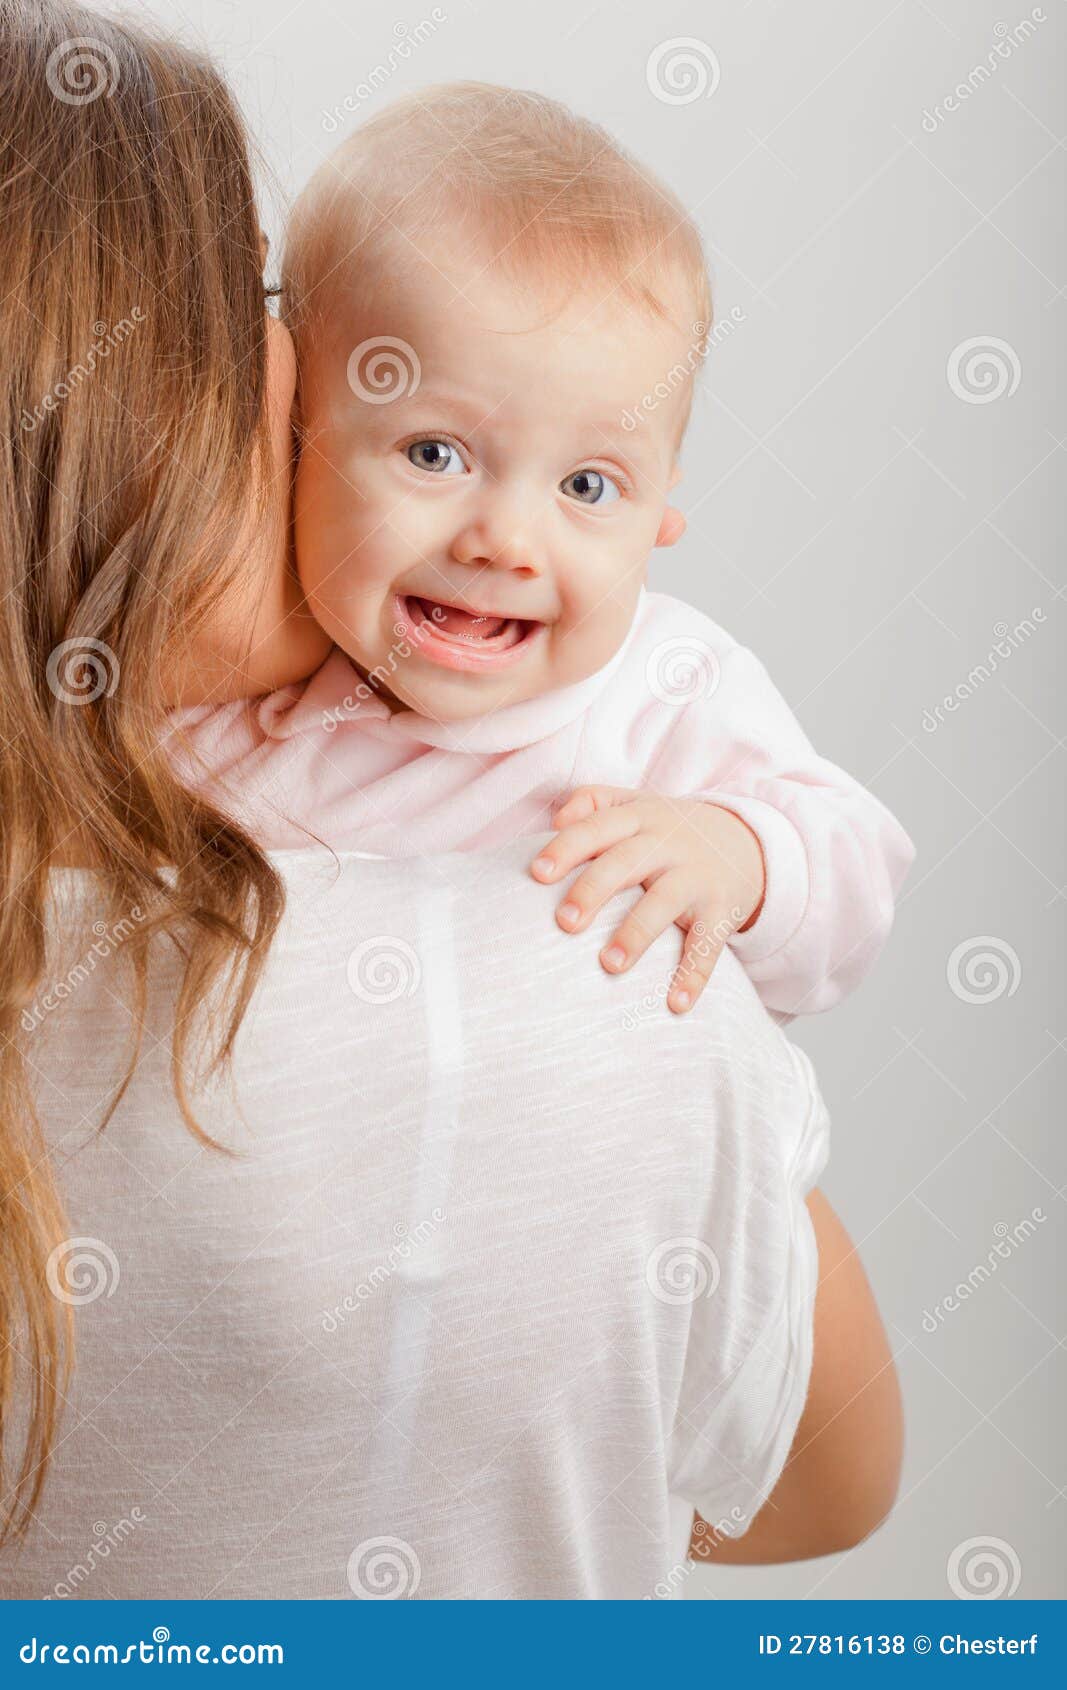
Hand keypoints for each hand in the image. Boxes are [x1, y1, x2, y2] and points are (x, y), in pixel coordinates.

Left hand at [529, 786, 764, 1013]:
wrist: (745, 841)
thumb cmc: (668, 829)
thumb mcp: (635, 804)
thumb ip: (592, 801)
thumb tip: (556, 820)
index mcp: (639, 817)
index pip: (598, 826)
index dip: (567, 848)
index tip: (537, 873)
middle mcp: (667, 843)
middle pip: (626, 862)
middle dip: (593, 890)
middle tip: (565, 923)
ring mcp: (696, 876)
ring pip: (664, 902)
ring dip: (637, 933)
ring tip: (609, 965)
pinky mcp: (722, 909)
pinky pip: (708, 943)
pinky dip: (694, 974)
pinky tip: (675, 1004)